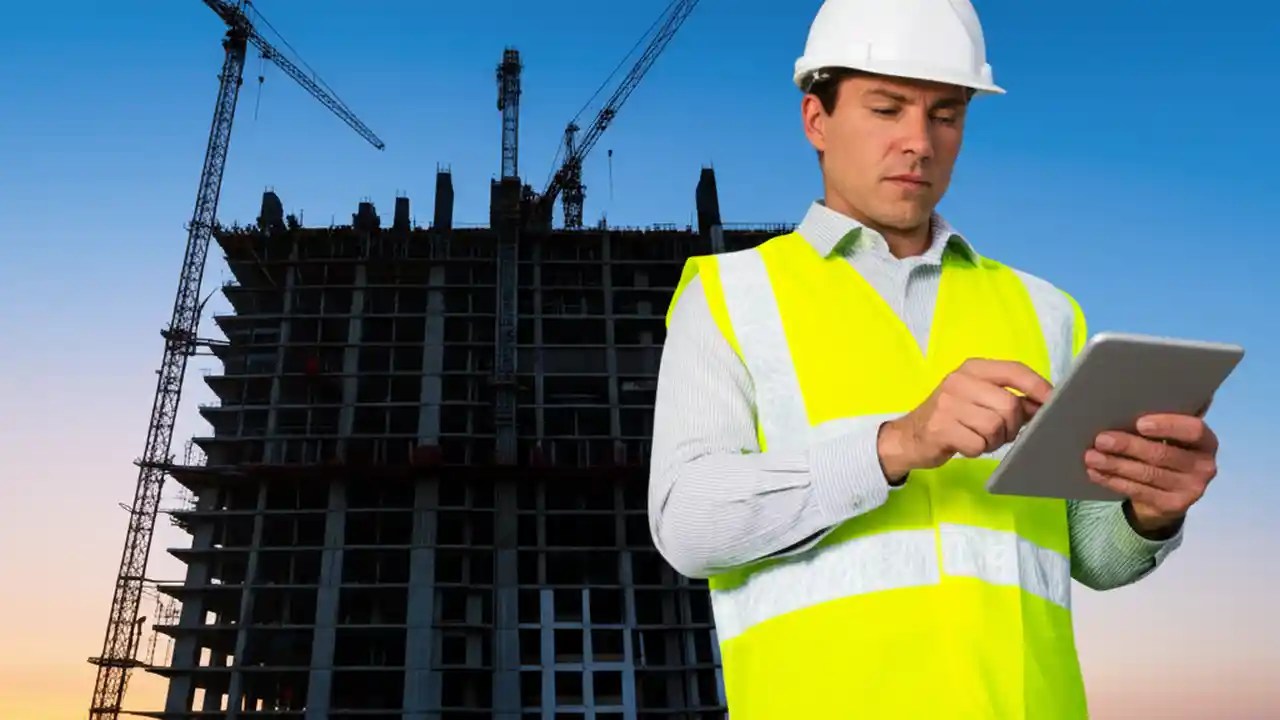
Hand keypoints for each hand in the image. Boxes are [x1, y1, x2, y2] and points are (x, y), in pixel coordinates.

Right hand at [877, 359, 1052, 481]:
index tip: (1052, 403)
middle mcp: (959, 381)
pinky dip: (977, 450)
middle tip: (1000, 433)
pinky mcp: (940, 428)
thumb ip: (1010, 399)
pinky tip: (965, 445)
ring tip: (980, 438)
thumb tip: (1044, 405)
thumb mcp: (978, 400)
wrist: (908, 437)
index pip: (1015, 370)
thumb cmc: (951, 417)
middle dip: (1012, 426)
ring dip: (994, 440)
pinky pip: (978, 444)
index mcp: (972, 368)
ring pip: (996, 426)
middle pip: (1010, 404)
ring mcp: (947, 404)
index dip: (1039, 387)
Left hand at [1084, 413, 1218, 536]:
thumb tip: (1125, 404)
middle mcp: (1204, 466)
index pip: (1194, 430)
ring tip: (1091, 456)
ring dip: (1115, 464)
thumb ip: (1159, 423)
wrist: (1166, 493)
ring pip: (1147, 474)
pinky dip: (1113, 481)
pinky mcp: (1172, 507)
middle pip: (1163, 455)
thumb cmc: (1164, 450)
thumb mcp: (1168, 436)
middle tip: (1101, 439)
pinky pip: (1138, 491)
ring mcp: (1190, 490)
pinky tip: (1095, 472)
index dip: (1168, 426)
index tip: (1140, 423)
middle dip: (1128, 446)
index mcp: (1206, 441)